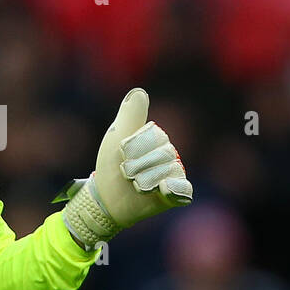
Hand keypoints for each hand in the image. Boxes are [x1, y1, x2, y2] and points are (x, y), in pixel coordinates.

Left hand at [58, 88, 191, 249]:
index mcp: (157, 139)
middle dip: (137, 165)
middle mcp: (169, 155)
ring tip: (135, 185)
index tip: (121, 154)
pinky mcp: (174, 195)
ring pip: (168, 171)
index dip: (134, 147)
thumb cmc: (111, 164)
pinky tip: (163, 188)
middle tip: (126, 173)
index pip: (155, 136)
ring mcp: (173, 175)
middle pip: (163, 154)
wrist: (106, 197)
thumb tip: (140, 92)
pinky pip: (183, 189)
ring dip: (144, 180)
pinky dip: (173, 189)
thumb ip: (130, 114)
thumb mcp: (117, 136)